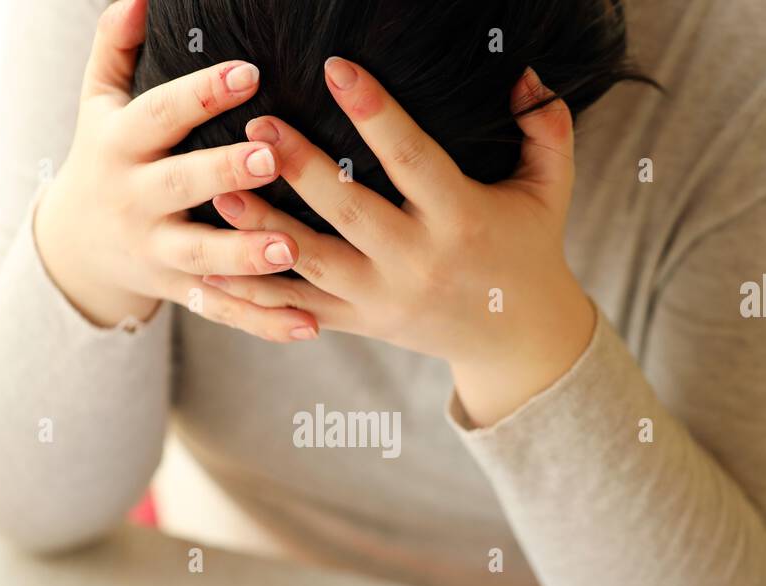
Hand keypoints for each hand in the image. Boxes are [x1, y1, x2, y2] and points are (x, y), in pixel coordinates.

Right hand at [33, 0, 319, 341]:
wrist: (78, 247)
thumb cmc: (105, 156)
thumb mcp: (99, 103)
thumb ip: (115, 48)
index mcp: (120, 147)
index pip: (159, 115)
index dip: (200, 95)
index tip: (248, 72)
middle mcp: (136, 202)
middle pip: (180, 187)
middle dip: (223, 173)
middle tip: (269, 157)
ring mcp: (158, 253)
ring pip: (204, 257)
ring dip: (246, 255)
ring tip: (290, 248)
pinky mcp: (181, 292)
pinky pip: (225, 310)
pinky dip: (265, 322)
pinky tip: (309, 325)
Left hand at [202, 58, 596, 423]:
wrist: (514, 338)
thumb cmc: (530, 247)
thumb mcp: (550, 189)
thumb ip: (546, 127)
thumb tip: (522, 70)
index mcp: (463, 219)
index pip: (413, 158)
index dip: (376, 112)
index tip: (337, 67)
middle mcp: (419, 261)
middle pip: (351, 211)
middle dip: (302, 168)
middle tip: (257, 124)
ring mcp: (384, 297)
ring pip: (315, 262)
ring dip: (266, 227)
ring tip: (223, 192)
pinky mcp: (360, 321)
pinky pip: (301, 307)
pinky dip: (257, 290)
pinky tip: (215, 263)